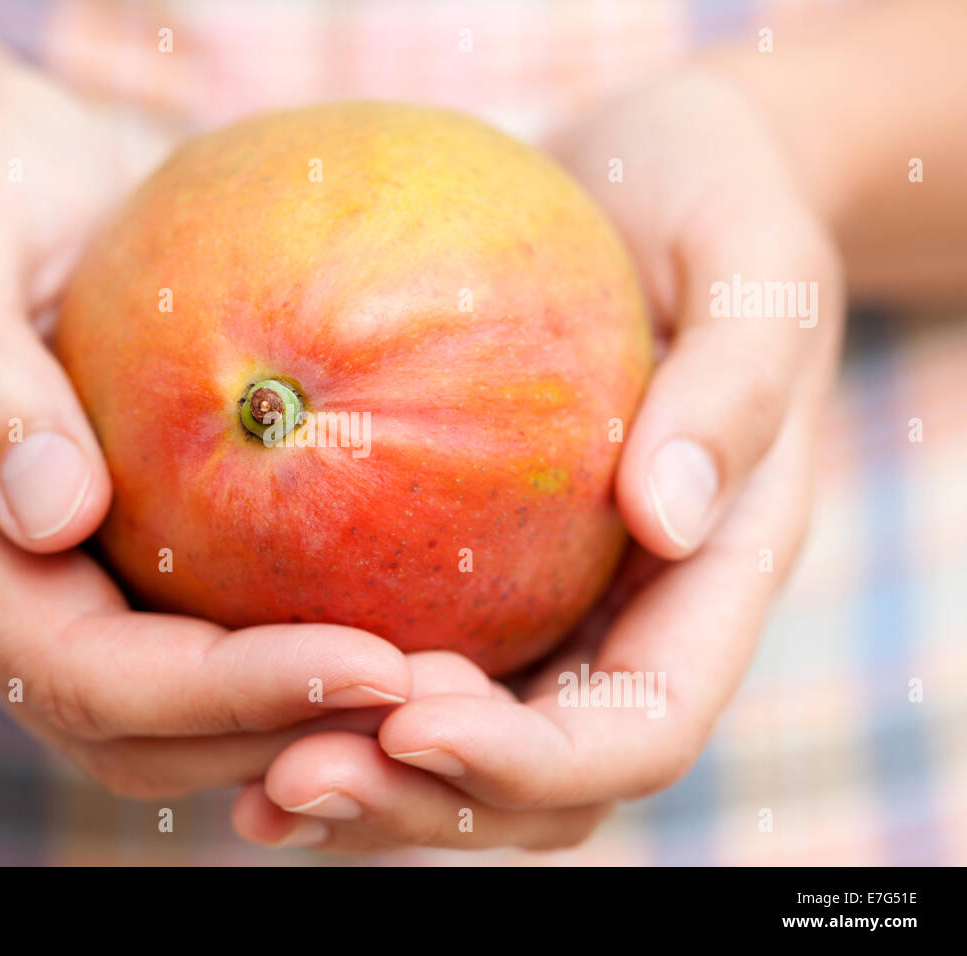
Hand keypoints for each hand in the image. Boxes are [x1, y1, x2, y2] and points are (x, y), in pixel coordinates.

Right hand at [0, 67, 416, 799]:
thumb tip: (54, 518)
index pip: (76, 670)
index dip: (223, 692)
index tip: (377, 662)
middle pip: (122, 732)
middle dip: (273, 733)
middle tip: (430, 699)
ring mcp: (24, 592)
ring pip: (155, 728)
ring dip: (284, 729)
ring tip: (422, 692)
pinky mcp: (87, 569)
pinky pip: (183, 656)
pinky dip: (274, 675)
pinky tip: (379, 636)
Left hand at [231, 70, 843, 851]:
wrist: (643, 181)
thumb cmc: (709, 198)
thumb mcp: (751, 257)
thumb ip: (735, 382)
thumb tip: (666, 518)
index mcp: (715, 575)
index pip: (643, 724)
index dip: (534, 760)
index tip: (412, 722)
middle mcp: (630, 619)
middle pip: (545, 783)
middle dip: (427, 804)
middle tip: (295, 780)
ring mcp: (552, 606)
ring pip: (467, 756)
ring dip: (369, 789)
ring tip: (255, 788)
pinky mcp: (476, 574)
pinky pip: (405, 668)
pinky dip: (329, 710)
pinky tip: (234, 713)